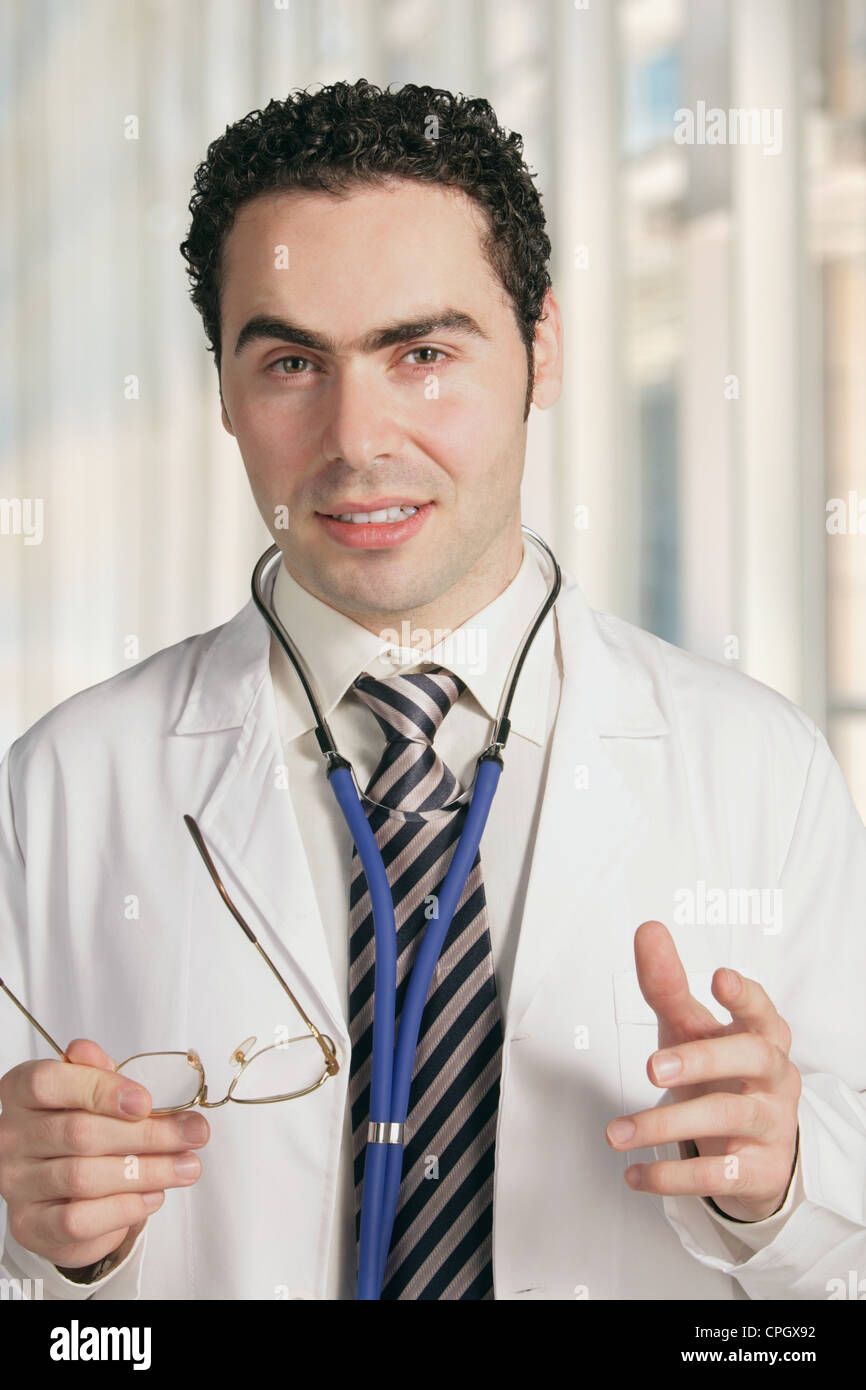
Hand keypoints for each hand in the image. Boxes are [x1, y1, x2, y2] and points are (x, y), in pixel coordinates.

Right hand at [0, 1037, 209, 1270]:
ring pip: (83, 1177)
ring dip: (146, 1171)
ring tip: (187, 1166)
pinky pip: (78, 1219)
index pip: (48, 1082)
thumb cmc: (83, 1127)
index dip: (100, 1089)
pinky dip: (123, 1207)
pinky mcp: (30, 1224)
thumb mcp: (95, 1089)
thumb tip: (90, 1051)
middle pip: (79, 1132)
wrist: (64, 1188)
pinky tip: (153, 1195)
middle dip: (147, 1134)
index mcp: (21, 1092)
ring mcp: (16, 1183)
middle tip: (193, 1134)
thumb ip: (98, 1072)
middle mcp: (11, 1136)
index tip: (146, 1102)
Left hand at [604, 921, 800, 1221]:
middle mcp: (774, 1075)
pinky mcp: (758, 1170)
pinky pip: (718, 1174)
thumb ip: (668, 985)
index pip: (761, 1009)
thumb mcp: (693, 1030)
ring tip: (617, 1133)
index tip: (721, 977)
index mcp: (762, 1034)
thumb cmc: (722, 1074)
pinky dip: (672, 1177)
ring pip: (729, 1117)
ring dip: (667, 1124)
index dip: (745, 995)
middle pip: (752, 1057)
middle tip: (652, 1068)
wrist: (757, 1151)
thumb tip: (648, 930)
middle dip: (703, 1058)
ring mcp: (771, 1123)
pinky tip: (634, 1173)